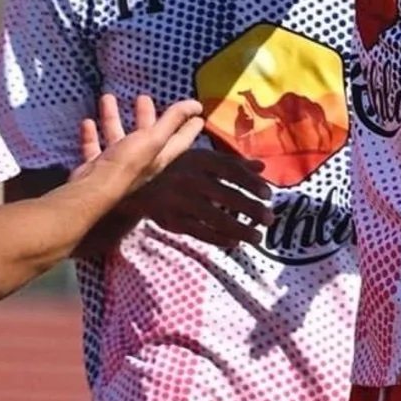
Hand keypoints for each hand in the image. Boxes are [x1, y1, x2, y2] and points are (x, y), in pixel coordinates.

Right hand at [75, 89, 203, 179]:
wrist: (93, 189)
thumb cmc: (127, 164)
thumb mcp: (153, 138)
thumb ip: (172, 120)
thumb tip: (196, 106)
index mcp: (159, 156)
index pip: (180, 139)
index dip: (189, 125)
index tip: (197, 112)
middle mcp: (141, 161)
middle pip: (146, 135)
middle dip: (146, 116)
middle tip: (143, 98)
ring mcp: (117, 164)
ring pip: (117, 137)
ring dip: (113, 118)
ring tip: (108, 98)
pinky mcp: (97, 167)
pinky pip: (95, 147)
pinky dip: (92, 134)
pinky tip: (88, 122)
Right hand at [122, 140, 273, 252]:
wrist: (131, 184)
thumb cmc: (173, 167)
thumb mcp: (199, 157)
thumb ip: (230, 162)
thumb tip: (262, 168)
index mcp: (198, 160)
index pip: (231, 170)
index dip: (251, 183)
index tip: (268, 194)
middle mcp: (189, 179)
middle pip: (227, 195)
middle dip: (251, 209)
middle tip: (269, 218)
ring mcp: (179, 201)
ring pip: (215, 218)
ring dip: (239, 229)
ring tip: (257, 237)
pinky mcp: (171, 220)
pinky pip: (198, 232)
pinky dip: (217, 238)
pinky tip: (234, 243)